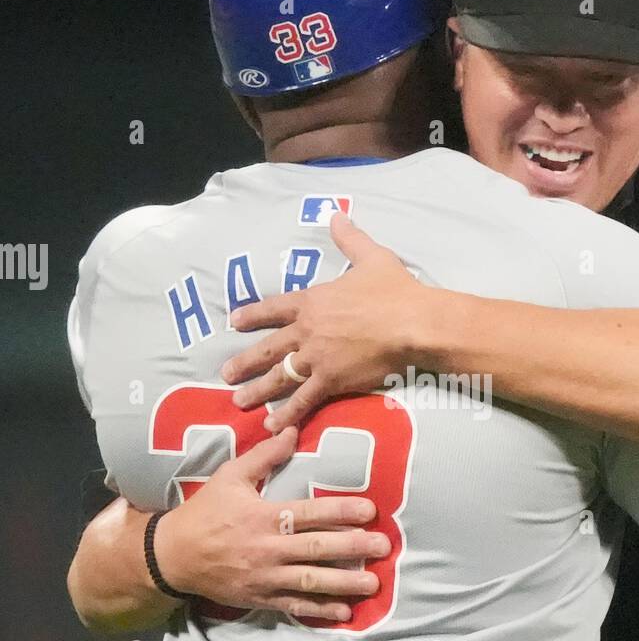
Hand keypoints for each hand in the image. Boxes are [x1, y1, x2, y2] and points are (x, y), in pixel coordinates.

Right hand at [153, 428, 389, 621]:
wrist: (172, 556)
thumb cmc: (205, 511)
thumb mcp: (230, 476)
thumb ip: (263, 456)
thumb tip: (290, 430)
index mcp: (263, 517)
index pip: (309, 514)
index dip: (341, 512)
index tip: (370, 511)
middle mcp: (267, 549)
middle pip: (317, 549)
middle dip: (353, 548)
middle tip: (383, 547)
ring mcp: (265, 577)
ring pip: (310, 581)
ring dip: (344, 583)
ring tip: (374, 584)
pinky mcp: (260, 598)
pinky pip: (294, 605)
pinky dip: (319, 609)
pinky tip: (344, 610)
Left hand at [221, 214, 430, 429]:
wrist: (411, 323)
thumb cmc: (394, 290)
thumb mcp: (371, 256)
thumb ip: (350, 238)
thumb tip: (336, 214)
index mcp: (313, 302)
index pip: (274, 308)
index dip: (252, 314)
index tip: (233, 321)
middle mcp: (307, 331)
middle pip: (269, 348)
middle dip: (245, 361)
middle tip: (226, 373)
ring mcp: (316, 358)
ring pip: (279, 377)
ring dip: (258, 390)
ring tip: (239, 401)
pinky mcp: (331, 381)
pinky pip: (304, 400)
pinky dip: (288, 414)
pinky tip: (273, 426)